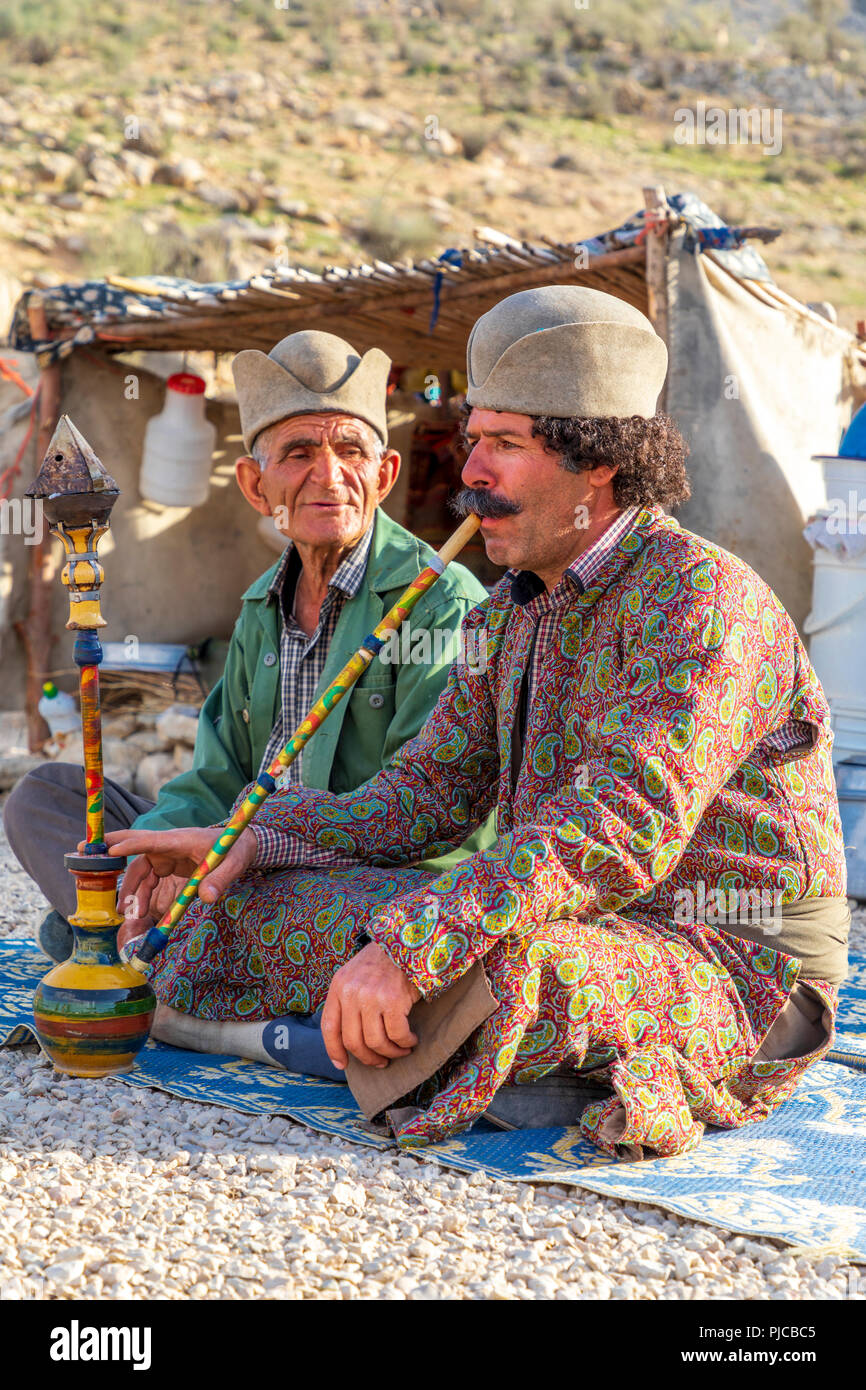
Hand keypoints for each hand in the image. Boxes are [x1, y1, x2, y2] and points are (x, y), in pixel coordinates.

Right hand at [92, 827, 257, 948]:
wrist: (242, 845)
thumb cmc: (237, 848)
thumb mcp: (235, 863)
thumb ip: (220, 879)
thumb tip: (207, 897)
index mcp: (181, 839)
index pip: (152, 840)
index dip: (131, 844)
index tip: (111, 850)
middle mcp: (169, 846)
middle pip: (136, 852)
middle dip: (111, 854)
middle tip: (84, 856)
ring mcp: (167, 856)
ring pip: (141, 872)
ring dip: (132, 892)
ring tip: (129, 914)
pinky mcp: (168, 867)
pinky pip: (149, 881)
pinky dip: (142, 896)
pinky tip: (139, 913)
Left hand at [321, 942, 420, 1070]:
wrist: (409, 941)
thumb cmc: (384, 961)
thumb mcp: (356, 975)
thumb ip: (348, 1000)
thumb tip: (349, 1039)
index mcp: (338, 986)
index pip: (329, 1027)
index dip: (334, 1050)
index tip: (343, 1064)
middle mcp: (351, 993)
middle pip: (353, 1041)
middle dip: (368, 1058)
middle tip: (381, 1062)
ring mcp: (371, 997)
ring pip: (376, 1042)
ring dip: (390, 1053)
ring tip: (401, 1050)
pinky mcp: (393, 1001)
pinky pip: (397, 1035)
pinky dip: (405, 1043)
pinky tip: (410, 1040)